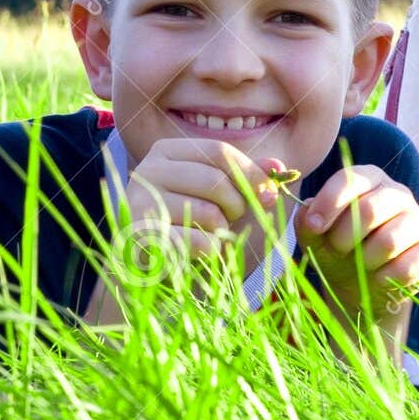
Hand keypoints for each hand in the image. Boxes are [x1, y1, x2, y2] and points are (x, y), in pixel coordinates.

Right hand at [121, 137, 284, 266]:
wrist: (152, 267)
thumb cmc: (191, 225)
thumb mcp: (222, 197)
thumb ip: (249, 178)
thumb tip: (279, 166)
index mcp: (167, 152)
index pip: (219, 152)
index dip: (251, 173)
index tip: (270, 194)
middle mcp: (148, 170)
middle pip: (215, 181)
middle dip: (236, 206)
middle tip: (229, 221)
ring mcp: (140, 203)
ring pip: (208, 213)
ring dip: (222, 231)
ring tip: (209, 235)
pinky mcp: (143, 237)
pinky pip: (199, 242)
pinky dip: (211, 251)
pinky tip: (200, 252)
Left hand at [294, 165, 418, 323]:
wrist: (362, 286)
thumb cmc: (338, 251)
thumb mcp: (315, 237)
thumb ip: (307, 221)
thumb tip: (308, 213)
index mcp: (369, 180)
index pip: (351, 179)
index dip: (329, 203)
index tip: (315, 227)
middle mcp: (397, 193)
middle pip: (370, 209)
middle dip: (344, 237)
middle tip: (337, 249)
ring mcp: (418, 220)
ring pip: (390, 240)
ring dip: (366, 259)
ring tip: (361, 264)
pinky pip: (410, 264)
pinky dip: (387, 277)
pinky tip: (379, 278)